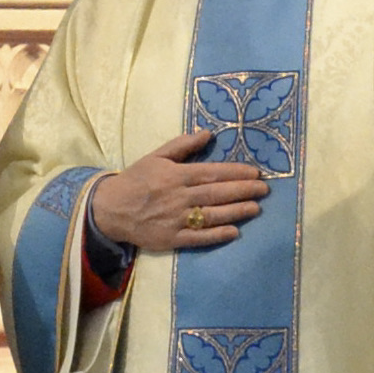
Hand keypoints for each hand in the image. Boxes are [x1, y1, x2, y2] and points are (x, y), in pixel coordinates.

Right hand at [88, 132, 268, 253]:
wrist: (109, 209)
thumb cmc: (136, 180)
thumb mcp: (155, 156)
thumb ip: (182, 145)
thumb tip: (208, 133)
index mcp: (176, 175)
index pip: (212, 173)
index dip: (236, 173)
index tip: (255, 173)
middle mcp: (178, 197)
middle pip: (217, 194)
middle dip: (243, 191)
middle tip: (264, 190)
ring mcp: (176, 220)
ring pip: (212, 215)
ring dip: (236, 212)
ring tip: (256, 208)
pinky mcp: (171, 238)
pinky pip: (198, 238)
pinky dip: (217, 235)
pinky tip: (234, 232)